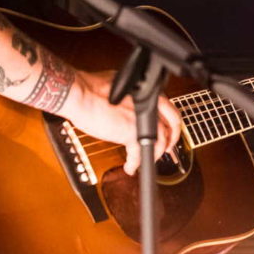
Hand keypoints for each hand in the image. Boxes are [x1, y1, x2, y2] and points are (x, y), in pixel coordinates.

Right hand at [66, 70, 182, 175]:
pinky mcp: (132, 134)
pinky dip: (136, 163)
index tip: (166, 127)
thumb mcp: (121, 86)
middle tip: (167, 147)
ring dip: (157, 153)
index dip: (169, 120)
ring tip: (150, 159)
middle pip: (172, 124)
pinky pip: (140, 154)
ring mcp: (142, 120)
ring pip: (161, 141)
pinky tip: (130, 167)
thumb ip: (132, 97)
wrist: (81, 94)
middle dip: (172, 138)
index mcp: (147, 92)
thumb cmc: (92, 88)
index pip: (167, 108)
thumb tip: (130, 103)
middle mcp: (149, 105)